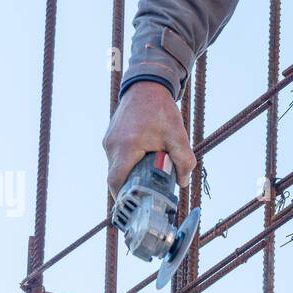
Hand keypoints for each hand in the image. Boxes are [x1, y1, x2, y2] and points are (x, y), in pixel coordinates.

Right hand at [102, 80, 197, 195]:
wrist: (146, 85)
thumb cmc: (160, 109)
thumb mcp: (178, 136)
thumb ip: (183, 161)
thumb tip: (183, 183)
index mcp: (126, 147)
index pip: (116, 181)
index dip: (123, 198)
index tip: (134, 207)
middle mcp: (112, 145)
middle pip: (116, 178)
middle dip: (130, 189)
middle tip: (146, 197)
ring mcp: (109, 141)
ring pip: (116, 168)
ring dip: (130, 177)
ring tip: (148, 180)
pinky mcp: (111, 137)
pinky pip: (117, 158)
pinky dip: (128, 166)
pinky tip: (143, 166)